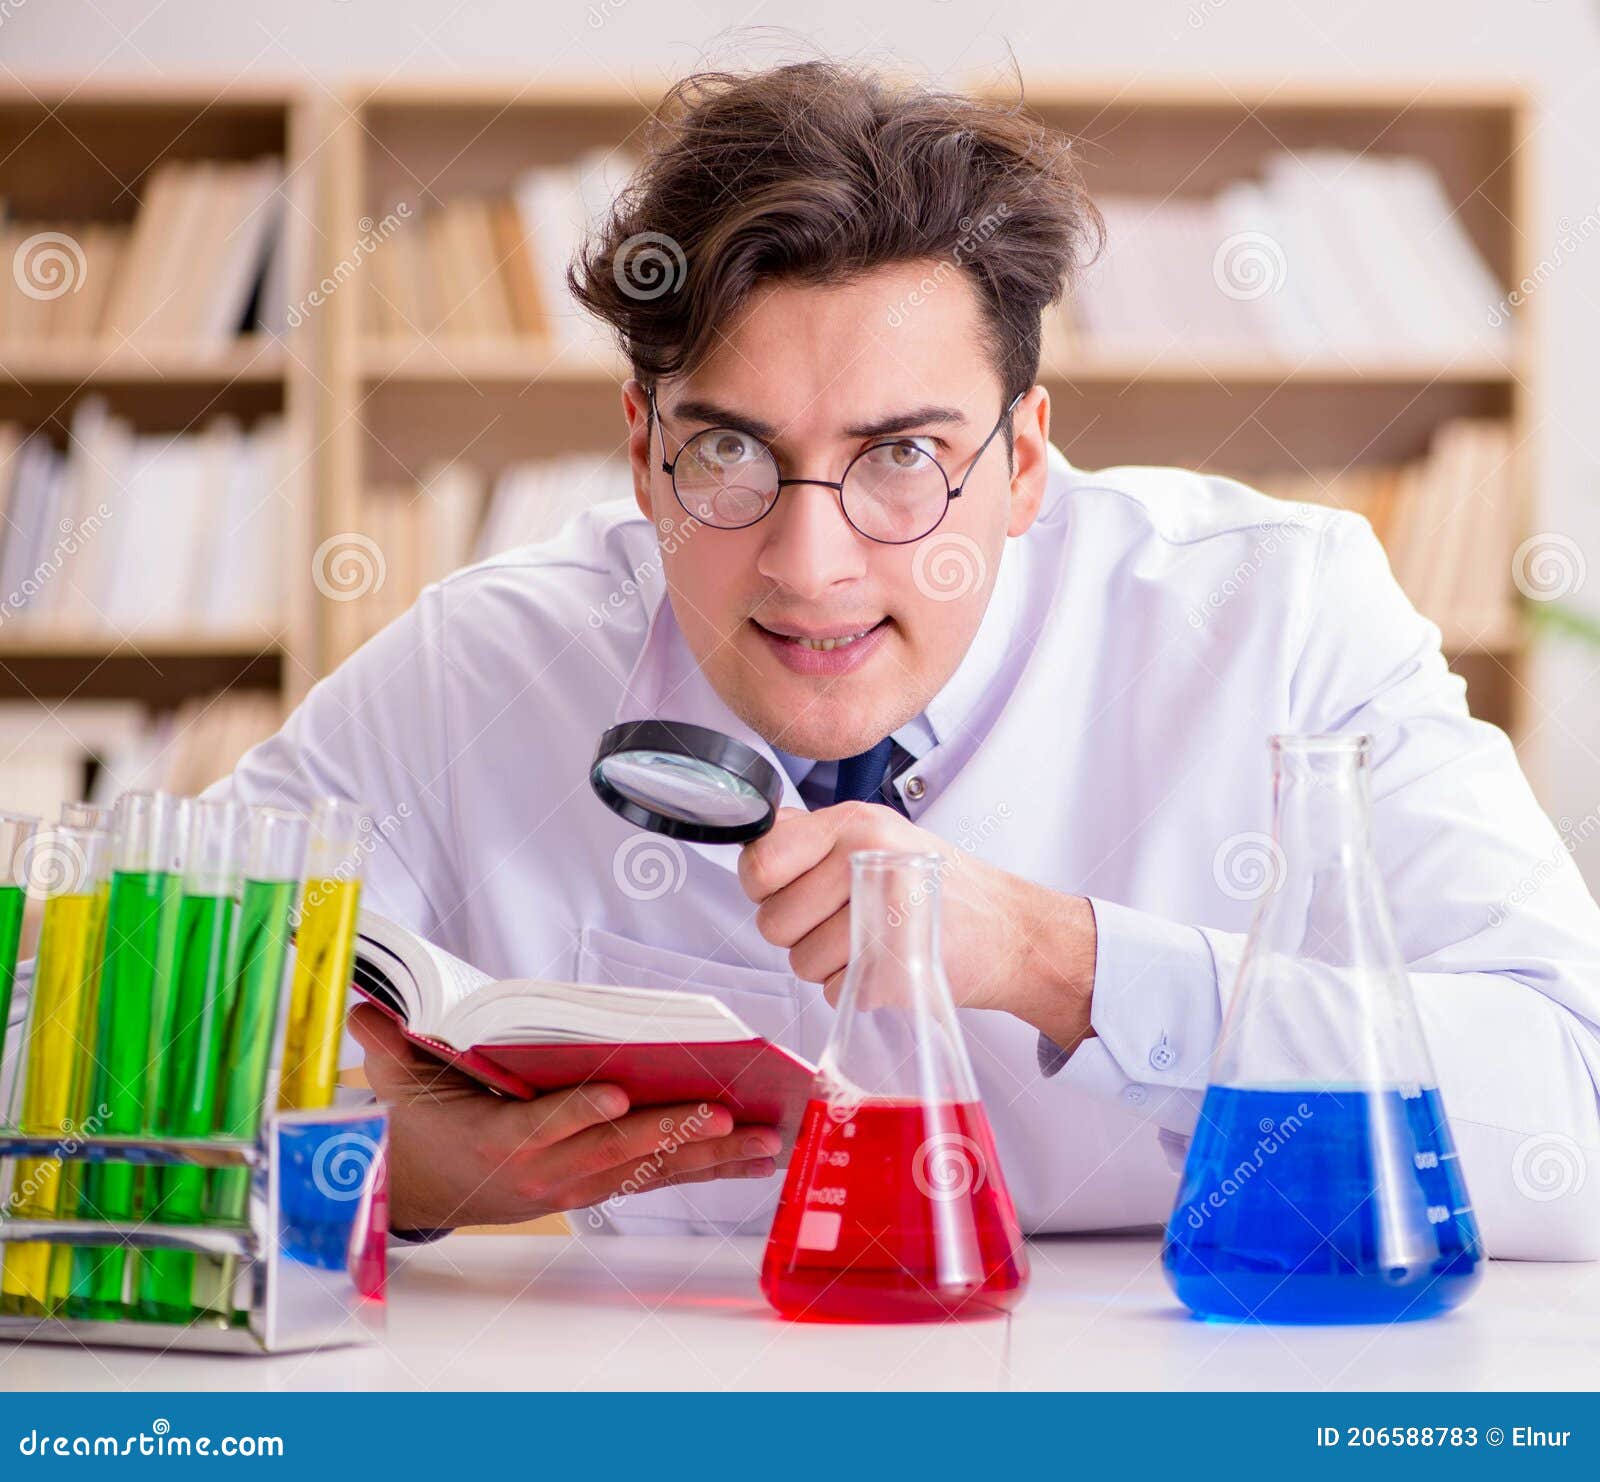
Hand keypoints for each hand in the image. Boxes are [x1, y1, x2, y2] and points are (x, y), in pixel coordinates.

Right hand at [348, 1004, 782, 1230]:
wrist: (426, 1195)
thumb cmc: (424, 1131)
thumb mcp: (398, 1090)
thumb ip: (390, 1048)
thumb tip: (364, 1010)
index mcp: (498, 1142)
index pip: (542, 1128)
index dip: (578, 1115)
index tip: (617, 1097)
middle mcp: (546, 1172)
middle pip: (614, 1152)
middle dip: (672, 1133)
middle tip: (723, 1114)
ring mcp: (579, 1185)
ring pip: (650, 1170)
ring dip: (711, 1157)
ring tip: (765, 1140)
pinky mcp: (601, 1188)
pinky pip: (660, 1178)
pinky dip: (710, 1167)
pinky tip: (757, 1157)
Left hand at [738, 803, 1097, 1051]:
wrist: (1012, 930)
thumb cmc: (942, 886)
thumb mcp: (879, 833)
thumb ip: (816, 835)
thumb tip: (762, 833)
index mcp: (855, 824)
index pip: (759, 863)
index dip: (764, 888)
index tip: (789, 892)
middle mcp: (866, 861)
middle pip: (774, 922)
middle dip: (800, 934)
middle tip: (842, 922)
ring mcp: (883, 915)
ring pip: (801, 963)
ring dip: (829, 965)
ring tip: (872, 942)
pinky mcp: (897, 968)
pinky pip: (836, 992)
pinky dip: (858, 990)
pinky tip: (890, 965)